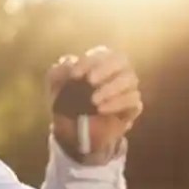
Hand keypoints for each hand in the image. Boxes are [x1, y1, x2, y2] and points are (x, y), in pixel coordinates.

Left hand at [48, 46, 143, 162]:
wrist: (72, 134)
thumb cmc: (67, 105)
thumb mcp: (55, 90)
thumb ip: (57, 73)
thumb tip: (68, 61)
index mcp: (99, 63)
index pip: (101, 53)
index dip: (89, 61)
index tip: (74, 75)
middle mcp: (117, 73)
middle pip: (121, 60)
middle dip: (105, 69)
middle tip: (90, 81)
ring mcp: (127, 90)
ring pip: (130, 80)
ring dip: (111, 88)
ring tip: (93, 100)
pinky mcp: (131, 108)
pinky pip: (133, 101)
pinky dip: (117, 103)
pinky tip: (101, 110)